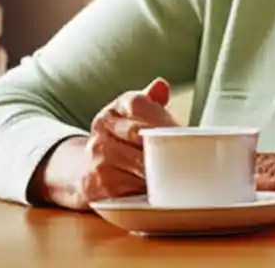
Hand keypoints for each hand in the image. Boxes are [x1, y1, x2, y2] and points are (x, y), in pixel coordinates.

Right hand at [37, 78, 178, 209]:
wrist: (85, 169)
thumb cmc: (124, 140)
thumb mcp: (136, 116)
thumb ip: (151, 102)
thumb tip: (161, 85)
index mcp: (116, 108)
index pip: (138, 104)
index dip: (163, 118)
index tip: (183, 130)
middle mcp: (102, 128)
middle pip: (141, 134)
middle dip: (167, 146)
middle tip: (189, 155)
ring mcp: (97, 155)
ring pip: (140, 162)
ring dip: (162, 170)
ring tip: (179, 174)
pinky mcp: (96, 183)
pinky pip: (131, 187)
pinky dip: (149, 189)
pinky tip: (159, 189)